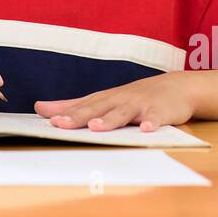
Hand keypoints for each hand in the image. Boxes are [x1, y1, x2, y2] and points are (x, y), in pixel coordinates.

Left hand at [34, 74, 193, 131]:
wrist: (176, 87)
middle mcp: (119, 100)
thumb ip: (73, 106)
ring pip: (123, 113)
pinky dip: (151, 123)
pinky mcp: (161, 111)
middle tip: (61, 124)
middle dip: (79, 116)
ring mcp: (140, 105)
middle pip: (97, 109)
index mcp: (105, 99)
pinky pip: (156, 118)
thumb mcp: (104, 99)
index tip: (47, 119)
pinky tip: (146, 129)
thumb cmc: (134, 97)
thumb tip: (40, 108)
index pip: (82, 106)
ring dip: (110, 120)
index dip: (65, 113)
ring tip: (95, 127)